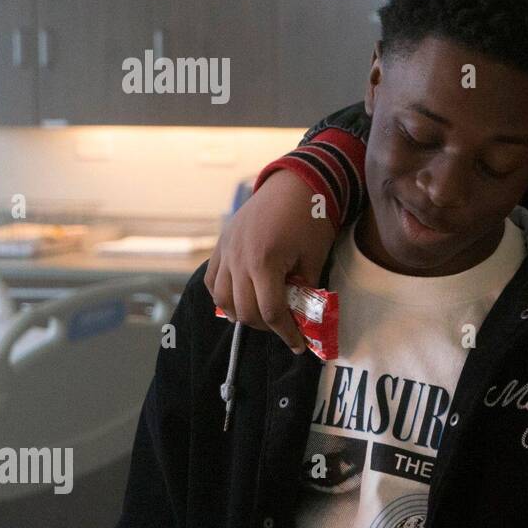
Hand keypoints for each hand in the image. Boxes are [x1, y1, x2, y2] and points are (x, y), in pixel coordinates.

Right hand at [205, 169, 337, 352]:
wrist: (295, 182)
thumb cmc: (311, 218)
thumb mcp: (315, 257)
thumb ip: (305, 289)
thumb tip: (301, 316)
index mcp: (264, 262)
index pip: (270, 312)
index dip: (286, 333)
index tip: (299, 345)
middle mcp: (238, 259)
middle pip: (245, 311)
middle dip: (267, 327)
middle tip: (285, 329)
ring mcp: (226, 252)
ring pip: (222, 299)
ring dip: (242, 314)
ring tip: (263, 316)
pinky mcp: (221, 245)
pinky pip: (212, 280)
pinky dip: (223, 296)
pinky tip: (240, 299)